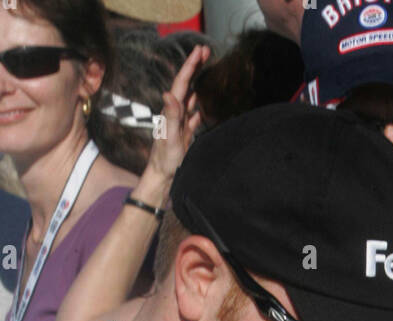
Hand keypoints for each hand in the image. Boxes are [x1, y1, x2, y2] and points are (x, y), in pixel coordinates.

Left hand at [146, 44, 209, 183]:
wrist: (163, 177)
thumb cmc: (165, 160)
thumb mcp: (170, 138)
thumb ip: (170, 116)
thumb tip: (168, 94)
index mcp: (171, 111)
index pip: (182, 83)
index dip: (190, 65)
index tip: (199, 50)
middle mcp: (175, 113)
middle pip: (187, 85)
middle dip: (195, 67)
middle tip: (206, 50)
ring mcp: (181, 122)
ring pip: (191, 96)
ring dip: (199, 81)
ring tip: (207, 68)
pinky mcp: (186, 133)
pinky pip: (194, 115)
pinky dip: (200, 105)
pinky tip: (204, 102)